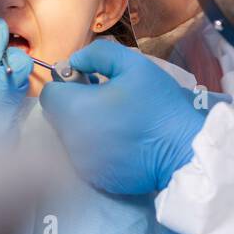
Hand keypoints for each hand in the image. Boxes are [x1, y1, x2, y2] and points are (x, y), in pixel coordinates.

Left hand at [39, 40, 208, 193]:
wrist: (184, 152)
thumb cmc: (159, 105)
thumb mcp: (133, 64)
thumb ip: (97, 55)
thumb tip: (76, 62)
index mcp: (75, 111)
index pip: (50, 93)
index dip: (68, 83)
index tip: (91, 82)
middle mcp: (71, 141)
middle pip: (58, 116)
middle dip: (76, 104)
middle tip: (109, 99)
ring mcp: (82, 164)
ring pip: (71, 137)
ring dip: (87, 126)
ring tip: (119, 121)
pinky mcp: (95, 179)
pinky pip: (86, 156)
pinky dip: (98, 147)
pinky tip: (123, 141)